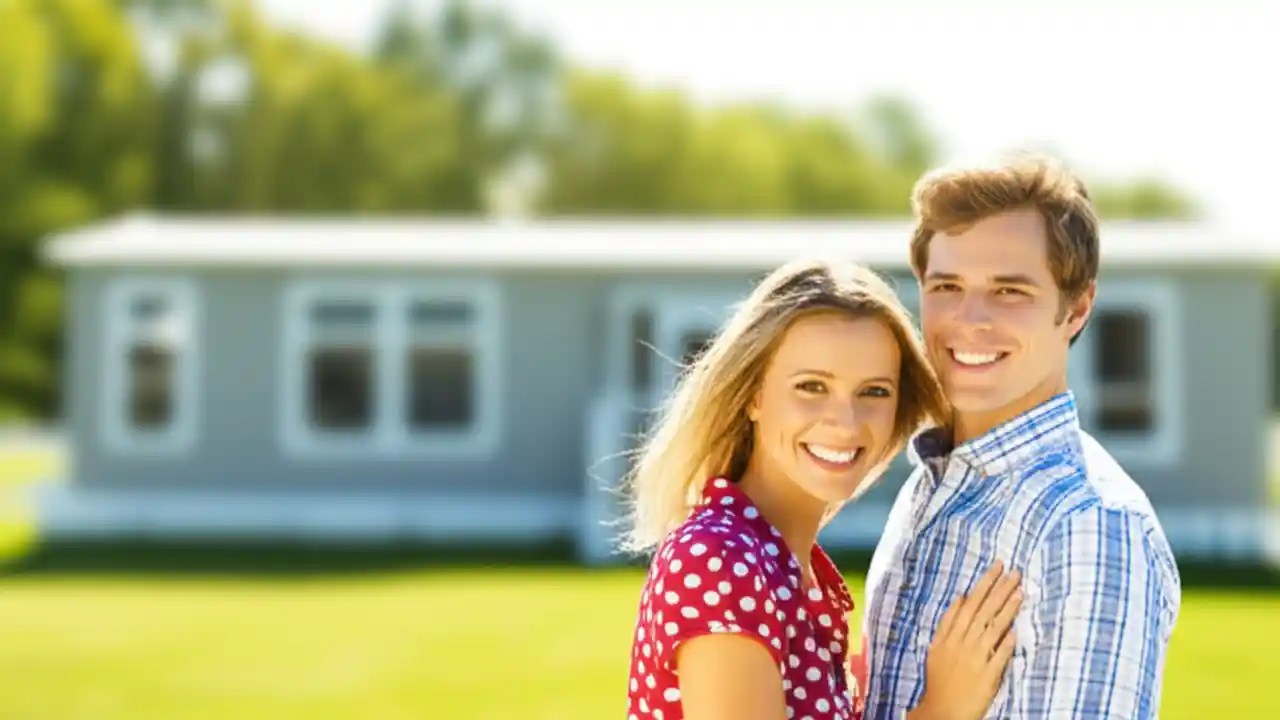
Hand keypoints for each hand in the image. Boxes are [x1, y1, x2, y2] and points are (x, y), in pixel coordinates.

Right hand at [908, 562, 1021, 719]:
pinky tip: (1016, 630)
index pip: (971, 603)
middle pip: (984, 611)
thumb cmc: (941, 678)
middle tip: (1014, 572)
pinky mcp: (987, 676)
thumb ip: (948, 622)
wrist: (943, 710)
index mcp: (950, 635)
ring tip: (1020, 592)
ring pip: (993, 629)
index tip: (998, 568)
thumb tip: (961, 597)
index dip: (985, 584)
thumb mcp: (937, 646)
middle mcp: (963, 643)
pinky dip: (1006, 644)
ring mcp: (976, 659)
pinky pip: (999, 657)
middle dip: (999, 589)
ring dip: (1007, 610)